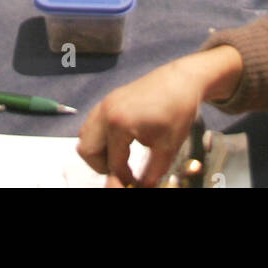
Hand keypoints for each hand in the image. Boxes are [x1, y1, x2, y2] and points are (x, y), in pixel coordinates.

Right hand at [77, 49, 242, 187]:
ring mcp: (105, 103)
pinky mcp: (109, 99)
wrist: (181, 80)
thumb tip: (142, 187)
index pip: (112, 163)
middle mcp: (106, 112)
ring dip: (98, 151)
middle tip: (122, 169)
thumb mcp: (168, 148)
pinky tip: (122, 142)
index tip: (134, 183)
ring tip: (120, 156)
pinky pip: (92, 123)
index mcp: (119, 124)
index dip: (123, 178)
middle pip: (86, 150)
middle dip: (101, 165)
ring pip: (85, 135)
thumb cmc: (177, 111)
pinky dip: (100, 137)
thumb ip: (152, 173)